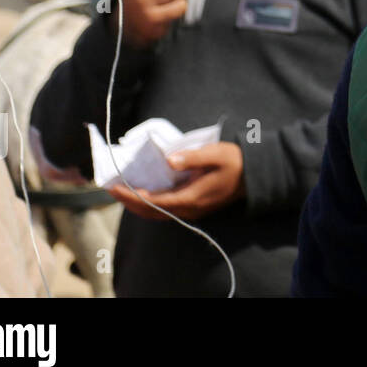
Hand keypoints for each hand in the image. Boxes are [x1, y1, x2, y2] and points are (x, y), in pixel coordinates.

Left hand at [107, 142, 245, 220]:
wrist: (255, 176)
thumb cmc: (236, 162)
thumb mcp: (216, 154)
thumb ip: (192, 157)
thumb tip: (169, 160)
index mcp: (191, 198)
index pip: (154, 202)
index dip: (132, 195)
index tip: (115, 186)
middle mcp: (189, 209)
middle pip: (151, 212)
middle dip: (129, 201)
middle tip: (111, 188)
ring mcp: (192, 210)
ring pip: (158, 213)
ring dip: (138, 203)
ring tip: (123, 189)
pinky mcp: (194, 206)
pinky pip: (166, 209)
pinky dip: (151, 202)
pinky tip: (144, 191)